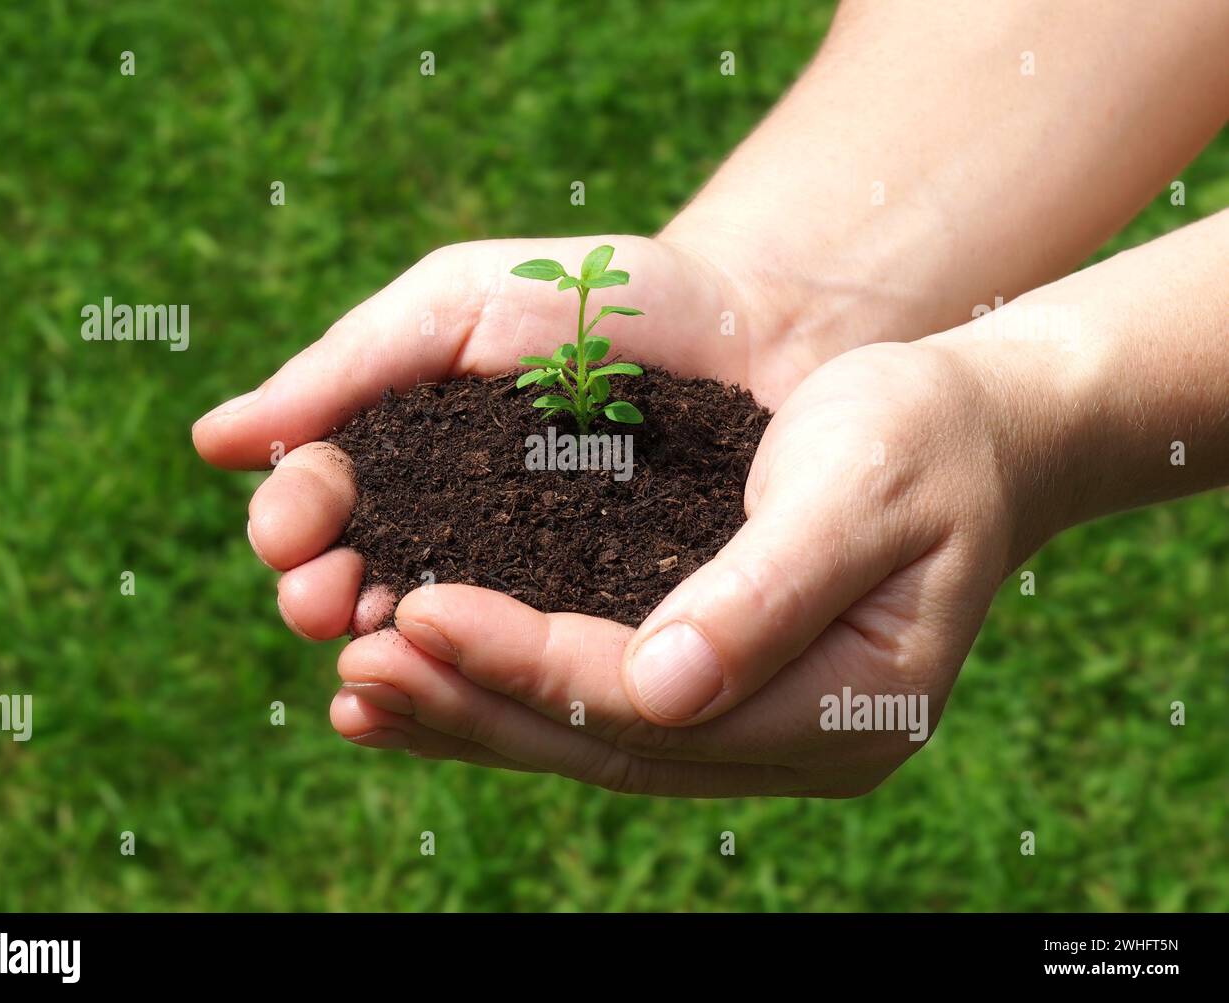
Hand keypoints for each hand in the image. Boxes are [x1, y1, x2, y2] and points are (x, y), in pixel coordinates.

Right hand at [192, 234, 829, 638]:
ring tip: (375, 653)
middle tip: (323, 603)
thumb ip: (347, 367)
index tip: (289, 533)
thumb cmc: (596, 300)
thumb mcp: (461, 305)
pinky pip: (537, 669)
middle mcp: (452, 534)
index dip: (295, 521)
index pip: (321, 502)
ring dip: (395, 655)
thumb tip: (211, 442)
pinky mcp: (603, 628)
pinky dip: (490, 685)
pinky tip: (459, 695)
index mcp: (403, 457)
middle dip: (327, 596)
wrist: (748, 324)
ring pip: (441, 639)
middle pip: (363, 583)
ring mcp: (526, 588)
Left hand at [328, 339, 1029, 796]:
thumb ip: (770, 591)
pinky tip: (427, 676)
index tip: (422, 609)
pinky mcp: (720, 694)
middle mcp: (795, 741)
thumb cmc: (923, 437)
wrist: (971, 431)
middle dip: (477, 702)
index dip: (535, 665)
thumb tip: (659, 689)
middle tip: (356, 662)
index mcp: (848, 704)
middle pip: (607, 746)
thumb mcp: (863, 487)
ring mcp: (758, 730)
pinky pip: (598, 713)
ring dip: (472, 713)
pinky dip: (508, 694)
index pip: (657, 709)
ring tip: (360, 684)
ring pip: (590, 743)